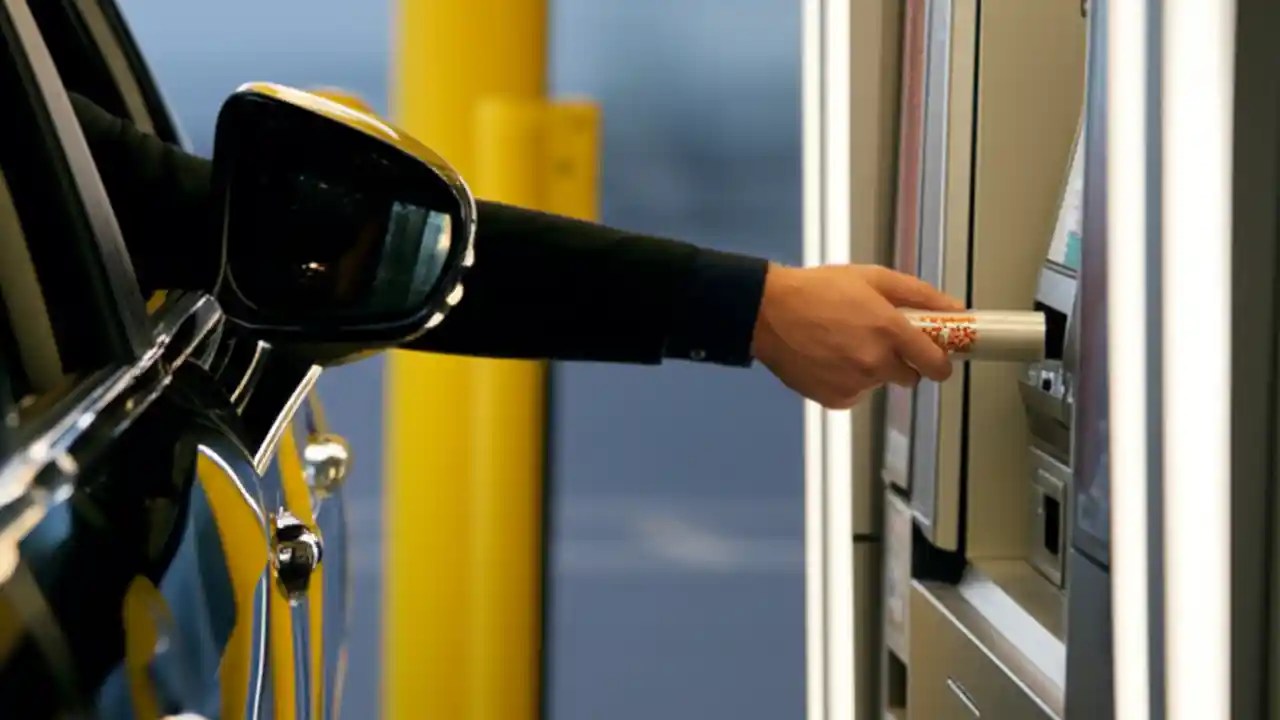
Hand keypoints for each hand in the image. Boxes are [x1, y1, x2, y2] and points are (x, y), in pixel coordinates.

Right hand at [750, 263, 962, 408]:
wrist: (769, 313)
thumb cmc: (818, 290)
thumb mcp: (873, 278)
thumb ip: (919, 294)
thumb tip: (955, 309)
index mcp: (890, 331)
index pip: (937, 364)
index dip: (940, 362)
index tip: (936, 358)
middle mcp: (876, 362)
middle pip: (911, 378)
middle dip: (902, 362)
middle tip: (879, 341)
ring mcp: (855, 384)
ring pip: (879, 383)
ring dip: (870, 369)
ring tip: (842, 343)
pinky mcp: (836, 399)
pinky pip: (855, 394)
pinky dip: (848, 381)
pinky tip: (829, 359)